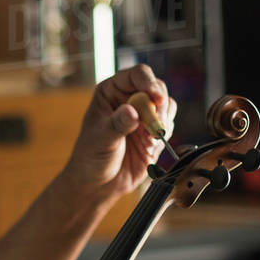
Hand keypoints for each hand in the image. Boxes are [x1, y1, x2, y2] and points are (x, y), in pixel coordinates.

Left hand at [62, 65, 177, 200]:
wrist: (98, 184)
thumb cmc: (90, 158)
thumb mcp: (101, 140)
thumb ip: (117, 125)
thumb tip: (132, 111)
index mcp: (111, 91)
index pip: (137, 74)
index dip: (149, 82)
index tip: (155, 99)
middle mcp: (129, 98)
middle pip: (157, 87)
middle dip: (160, 105)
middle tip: (157, 123)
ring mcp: (143, 115)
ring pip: (166, 105)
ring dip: (163, 121)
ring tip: (148, 139)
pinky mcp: (154, 132)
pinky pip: (169, 125)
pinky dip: (164, 135)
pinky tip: (148, 147)